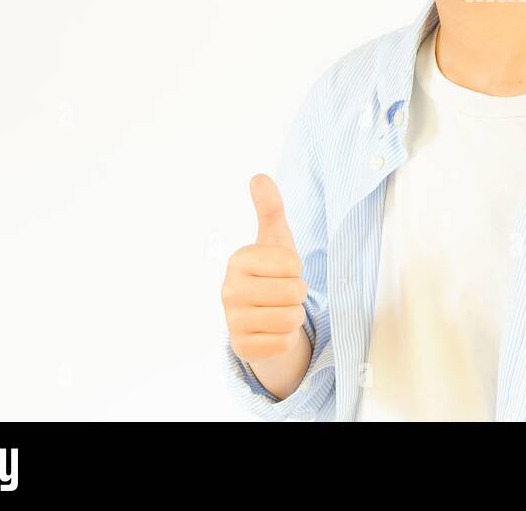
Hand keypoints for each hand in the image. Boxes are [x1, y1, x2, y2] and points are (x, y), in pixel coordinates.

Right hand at [222, 174, 308, 368]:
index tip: (281, 270)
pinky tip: (272, 329)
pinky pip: (284, 342)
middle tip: (281, 291)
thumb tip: (259, 176)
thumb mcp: (275, 238)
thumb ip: (270, 208)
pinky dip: (286, 337)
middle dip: (297, 293)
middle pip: (294, 292)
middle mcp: (228, 291)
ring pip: (291, 319)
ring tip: (278, 308)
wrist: (260, 314)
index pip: (292, 264)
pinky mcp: (242, 348)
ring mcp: (232, 321)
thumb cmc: (271, 270)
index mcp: (238, 260)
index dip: (296, 268)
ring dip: (293, 315)